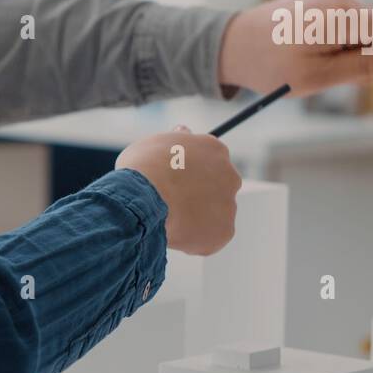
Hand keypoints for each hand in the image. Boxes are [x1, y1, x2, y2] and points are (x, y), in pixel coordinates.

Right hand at [116, 126, 240, 255]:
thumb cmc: (143, 169)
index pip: (208, 161)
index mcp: (214, 149)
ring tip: (167, 220)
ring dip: (194, 218)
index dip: (189, 172)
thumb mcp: (154, 143)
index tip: (174, 180)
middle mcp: (229, 175)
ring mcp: (229, 204)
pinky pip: (209, 238)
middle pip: (216, 188)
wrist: (143, 198)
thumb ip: (174, 140)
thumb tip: (183, 131)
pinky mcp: (224, 231)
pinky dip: (194, 240)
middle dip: (197, 196)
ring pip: (212, 215)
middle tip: (171, 203)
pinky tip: (173, 234)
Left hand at [217, 0, 372, 96]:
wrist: (231, 44)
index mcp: (340, 15)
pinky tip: (315, 54)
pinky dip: (341, 42)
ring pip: (364, 28)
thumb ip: (361, 69)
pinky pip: (346, 22)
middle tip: (341, 80)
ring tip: (320, 68)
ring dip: (354, 52)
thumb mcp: (316, 77)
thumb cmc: (268, 65)